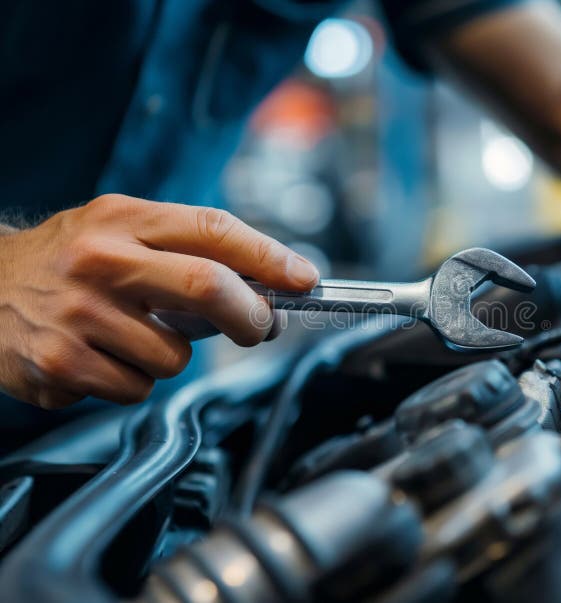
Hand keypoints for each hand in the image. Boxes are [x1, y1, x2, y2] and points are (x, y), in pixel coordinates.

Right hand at [0, 194, 318, 408]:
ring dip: (172, 355)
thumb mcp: (119, 230)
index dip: (269, 257)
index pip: (213, 230)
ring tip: (134, 336)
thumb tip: (263, 289)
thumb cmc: (66, 261)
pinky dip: (133, 380)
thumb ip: (186, 251)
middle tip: (261, 326)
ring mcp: (78, 315)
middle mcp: (100, 261)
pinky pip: (136, 388)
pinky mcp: (60, 364)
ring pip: (176, 356)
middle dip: (252, 316)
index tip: (304, 278)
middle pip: (209, 287)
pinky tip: (103, 357)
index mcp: (122, 220)